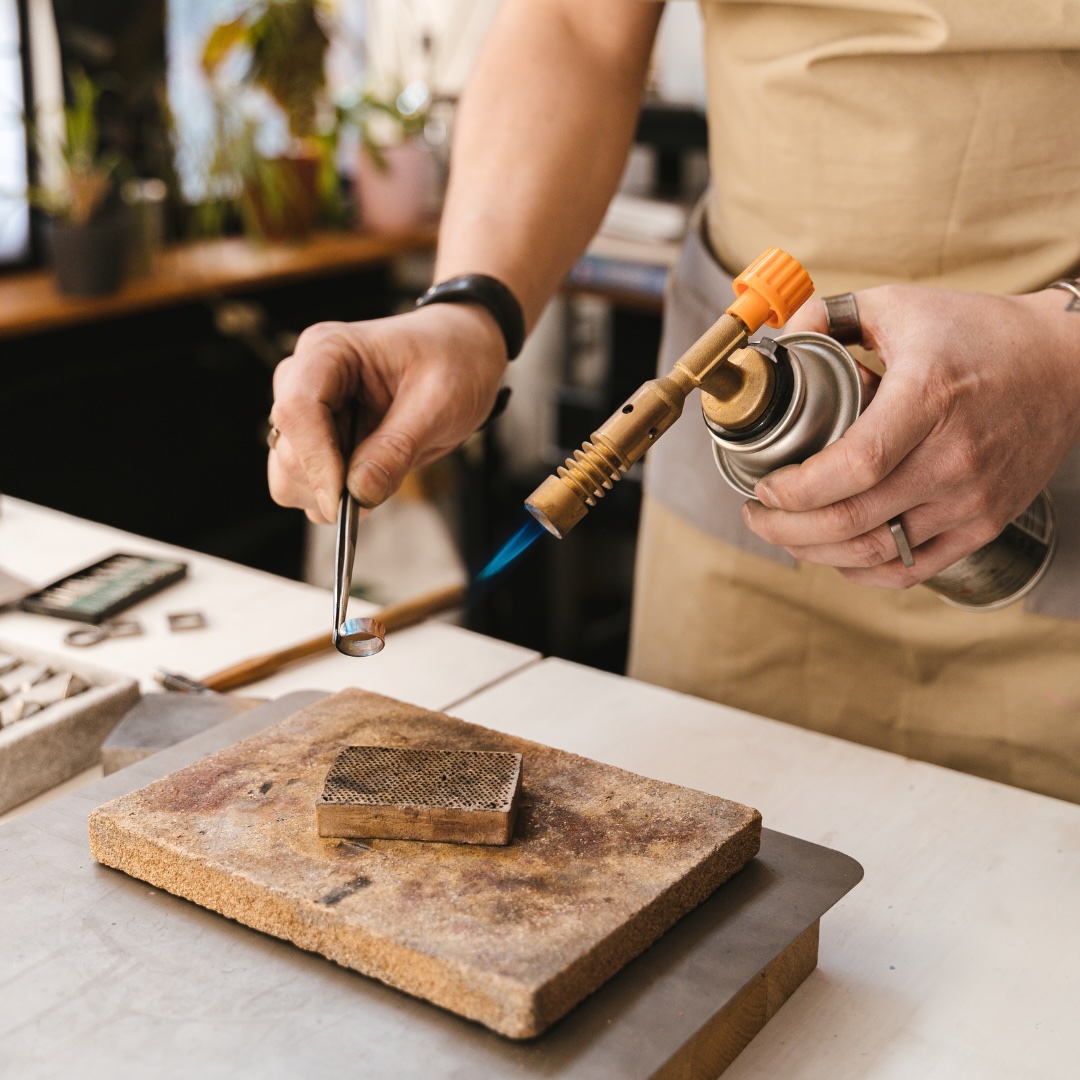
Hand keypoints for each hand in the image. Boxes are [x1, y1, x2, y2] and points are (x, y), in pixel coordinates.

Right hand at [268, 303, 506, 522]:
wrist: (463, 358)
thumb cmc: (453, 364)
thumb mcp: (440, 402)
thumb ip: (397, 448)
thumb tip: (359, 493)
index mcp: (327, 351)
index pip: (296, 410)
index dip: (315, 460)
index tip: (343, 498)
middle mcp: (303, 380)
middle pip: (287, 451)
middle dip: (330, 482)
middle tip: (385, 479)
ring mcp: (306, 414)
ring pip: (288, 477)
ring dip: (332, 494)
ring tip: (384, 471)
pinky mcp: (314, 443)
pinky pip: (305, 488)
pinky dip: (336, 499)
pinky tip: (373, 477)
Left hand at [741, 285, 1079, 586]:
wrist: (1069, 365)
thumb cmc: (980, 333)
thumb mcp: (902, 305)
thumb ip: (831, 315)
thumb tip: (780, 341)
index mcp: (928, 398)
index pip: (855, 465)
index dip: (798, 488)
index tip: (764, 486)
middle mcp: (954, 456)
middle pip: (854, 519)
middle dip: (787, 528)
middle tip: (756, 515)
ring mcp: (972, 497)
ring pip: (877, 551)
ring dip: (816, 552)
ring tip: (785, 533)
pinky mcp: (986, 523)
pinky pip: (913, 569)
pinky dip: (864, 571)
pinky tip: (835, 555)